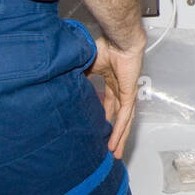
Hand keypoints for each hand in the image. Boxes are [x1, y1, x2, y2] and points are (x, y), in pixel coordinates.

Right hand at [88, 37, 143, 156]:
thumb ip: (79, 77)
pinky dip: (119, 130)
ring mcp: (126, 93)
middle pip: (118, 116)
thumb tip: (65, 86)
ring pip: (123, 121)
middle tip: (110, 148)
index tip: (99, 127)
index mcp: (111, 80)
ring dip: (119, 137)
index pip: (109, 103)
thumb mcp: (87, 66)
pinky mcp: (130, 95)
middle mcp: (120, 89)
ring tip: (114, 153)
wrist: (118, 40)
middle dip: (114, 133)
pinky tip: (115, 142)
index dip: (104, 116)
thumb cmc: (105, 46)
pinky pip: (124, 117)